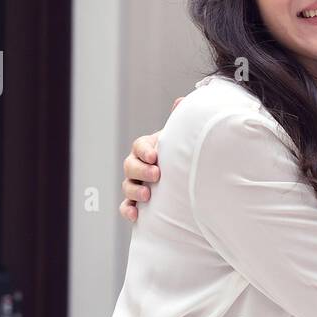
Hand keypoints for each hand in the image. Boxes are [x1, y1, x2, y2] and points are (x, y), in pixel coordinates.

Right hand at [118, 97, 181, 220]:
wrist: (189, 182)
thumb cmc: (183, 157)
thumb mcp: (183, 140)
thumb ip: (181, 121)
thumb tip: (182, 101)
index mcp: (149, 149)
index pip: (139, 146)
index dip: (144, 150)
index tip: (154, 156)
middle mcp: (139, 166)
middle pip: (130, 166)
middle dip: (141, 170)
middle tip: (156, 175)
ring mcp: (137, 184)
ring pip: (127, 186)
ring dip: (134, 190)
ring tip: (147, 195)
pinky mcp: (138, 203)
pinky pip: (127, 207)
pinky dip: (128, 210)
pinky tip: (135, 215)